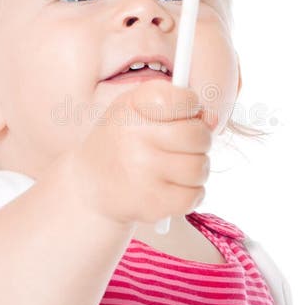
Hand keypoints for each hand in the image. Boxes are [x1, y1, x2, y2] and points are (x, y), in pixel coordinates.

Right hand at [71, 79, 213, 225]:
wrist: (90, 185)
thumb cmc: (122, 141)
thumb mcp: (138, 110)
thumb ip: (177, 107)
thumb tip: (213, 120)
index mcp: (132, 107)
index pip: (186, 100)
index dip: (191, 107)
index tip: (181, 115)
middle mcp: (135, 138)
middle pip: (199, 136)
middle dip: (200, 141)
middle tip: (185, 146)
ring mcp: (142, 173)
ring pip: (200, 168)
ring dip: (196, 169)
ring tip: (177, 168)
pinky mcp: (151, 204)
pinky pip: (194, 196)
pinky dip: (191, 193)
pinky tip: (174, 187)